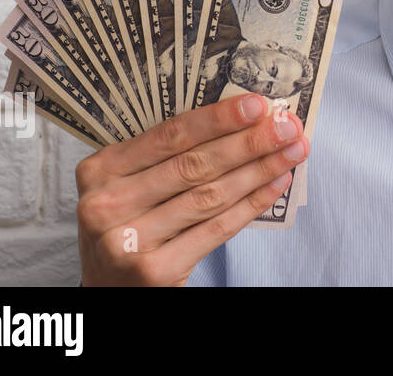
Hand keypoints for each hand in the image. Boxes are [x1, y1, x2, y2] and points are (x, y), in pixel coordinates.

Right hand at [75, 93, 306, 285]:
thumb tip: (245, 120)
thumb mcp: (133, 184)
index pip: (170, 135)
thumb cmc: (131, 222)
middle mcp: (105, 204)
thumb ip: (172, 155)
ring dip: (259, 171)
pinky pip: (215, 230)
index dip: (218, 119)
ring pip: (210, 196)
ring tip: (292, 152)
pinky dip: (252, 204)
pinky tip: (277, 184)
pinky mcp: (152, 271)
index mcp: (100, 170)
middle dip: (249, 142)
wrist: (111, 287)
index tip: (259, 104)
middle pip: (194, 165)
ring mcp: (127, 241)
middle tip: (287, 126)